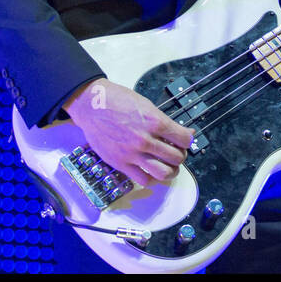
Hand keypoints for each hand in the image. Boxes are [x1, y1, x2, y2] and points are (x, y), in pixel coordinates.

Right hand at [62, 78, 194, 185]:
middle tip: (176, 152)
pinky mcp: (120, 163)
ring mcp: (132, 154)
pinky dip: (151, 178)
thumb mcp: (147, 105)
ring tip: (168, 166)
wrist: (92, 106)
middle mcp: (146, 140)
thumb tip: (187, 133)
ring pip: (163, 173)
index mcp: (155, 122)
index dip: (188, 141)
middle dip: (180, 156)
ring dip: (170, 171)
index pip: (184, 139)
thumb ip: (166, 122)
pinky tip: (151, 171)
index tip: (184, 140)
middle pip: (177, 158)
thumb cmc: (119, 101)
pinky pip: (142, 180)